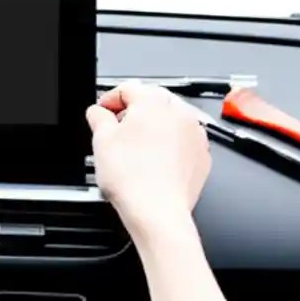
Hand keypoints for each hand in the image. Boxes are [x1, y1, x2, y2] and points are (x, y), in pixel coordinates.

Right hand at [86, 82, 210, 233]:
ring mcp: (194, 134)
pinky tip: (153, 162)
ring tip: (135, 150)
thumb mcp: (101, 140)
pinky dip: (168, 147)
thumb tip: (98, 112)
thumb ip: (98, 117)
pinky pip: (182, 142)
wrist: (157, 212)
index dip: (109, 100)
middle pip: (151, 102)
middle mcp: (179, 112)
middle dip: (132, 113)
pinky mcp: (202, 155)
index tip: (102, 112)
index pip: (127, 88)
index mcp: (154, 101)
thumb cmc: (134, 179)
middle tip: (116, 131)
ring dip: (152, 129)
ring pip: (169, 122)